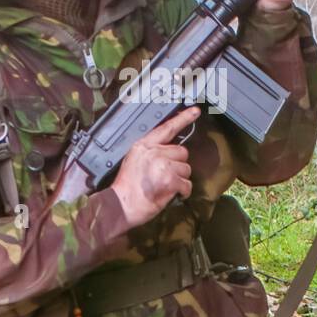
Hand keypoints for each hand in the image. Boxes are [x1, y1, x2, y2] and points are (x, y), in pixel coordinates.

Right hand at [110, 105, 199, 228]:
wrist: (120, 205)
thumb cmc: (127, 187)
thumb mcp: (134, 160)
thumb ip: (150, 152)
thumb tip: (168, 152)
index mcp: (144, 145)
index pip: (167, 128)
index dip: (183, 119)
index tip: (195, 111)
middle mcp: (154, 152)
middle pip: (182, 152)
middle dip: (178, 164)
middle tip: (165, 175)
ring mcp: (163, 165)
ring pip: (186, 168)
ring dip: (180, 179)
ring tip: (165, 186)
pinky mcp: (170, 180)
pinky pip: (187, 184)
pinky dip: (183, 192)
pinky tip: (173, 194)